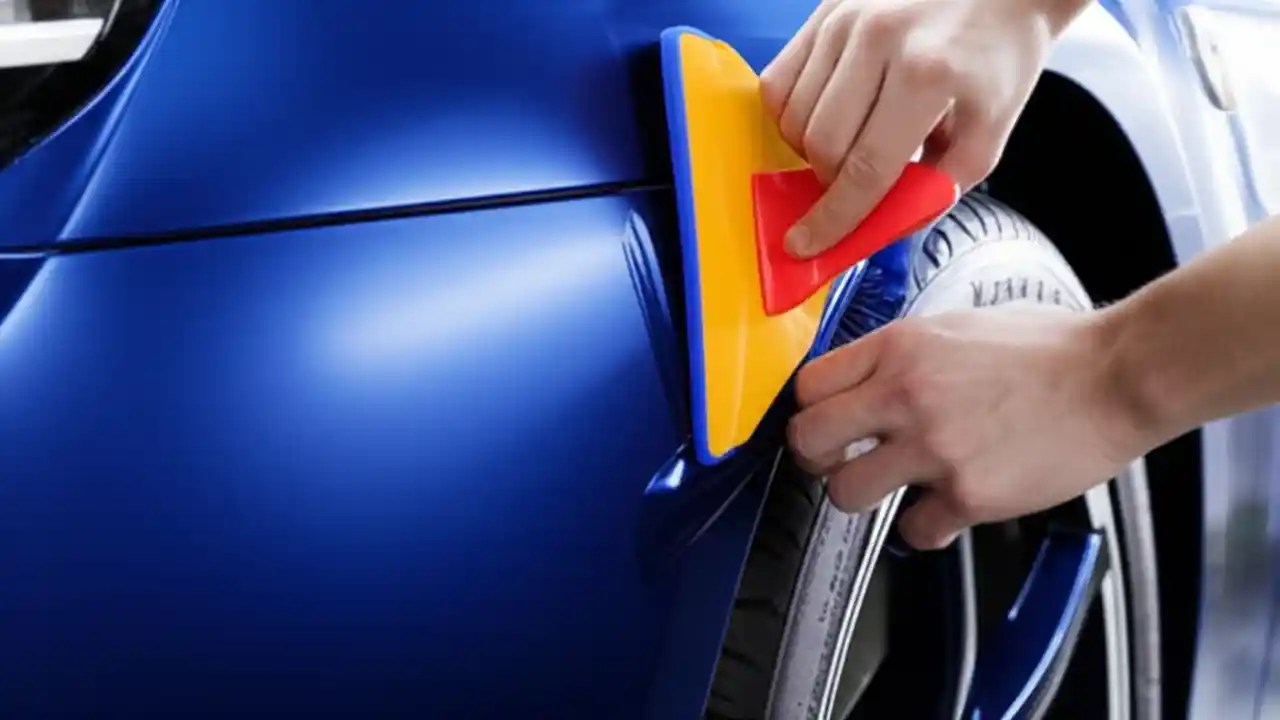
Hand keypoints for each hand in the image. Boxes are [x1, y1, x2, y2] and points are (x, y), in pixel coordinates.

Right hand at [760, 0, 1085, 257]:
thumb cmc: (998, 56)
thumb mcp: (991, 130)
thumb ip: (939, 186)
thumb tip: (879, 225)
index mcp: (927, 74)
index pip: (866, 168)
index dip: (833, 217)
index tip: (805, 245)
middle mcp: (879, 40)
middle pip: (821, 145)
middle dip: (830, 181)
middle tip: (857, 180)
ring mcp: (844, 20)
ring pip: (792, 117)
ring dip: (810, 149)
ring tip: (849, 141)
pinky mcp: (825, 11)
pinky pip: (777, 81)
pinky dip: (789, 115)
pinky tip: (822, 116)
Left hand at [786, 306, 1150, 549]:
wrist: (1115, 376)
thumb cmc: (1050, 347)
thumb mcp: (957, 324)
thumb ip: (904, 353)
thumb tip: (868, 377)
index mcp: (900, 348)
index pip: (809, 385)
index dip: (812, 408)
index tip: (825, 420)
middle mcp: (907, 396)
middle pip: (810, 441)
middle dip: (818, 457)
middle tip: (838, 461)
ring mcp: (935, 448)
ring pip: (847, 493)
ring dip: (863, 495)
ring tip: (891, 486)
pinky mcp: (969, 494)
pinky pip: (914, 530)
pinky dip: (926, 526)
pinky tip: (945, 507)